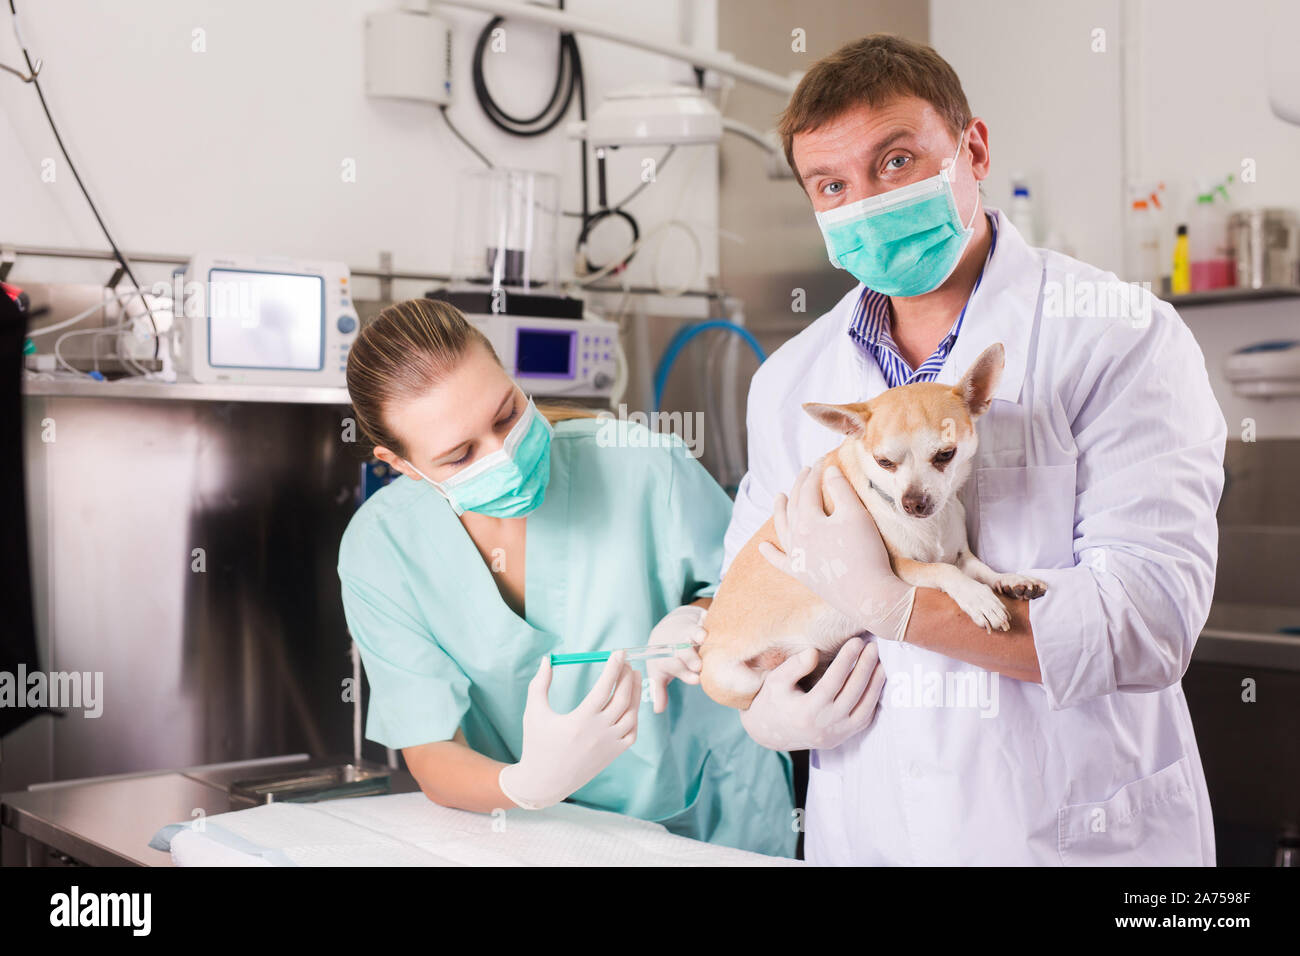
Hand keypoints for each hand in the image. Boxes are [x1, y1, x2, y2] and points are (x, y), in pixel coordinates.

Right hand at [498, 652, 639, 809]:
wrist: (543, 782)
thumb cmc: (536, 744)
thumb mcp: (534, 712)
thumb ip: (540, 683)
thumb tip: (547, 659)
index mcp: (580, 720)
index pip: (604, 687)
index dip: (614, 667)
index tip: (619, 652)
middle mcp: (599, 733)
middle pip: (622, 698)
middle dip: (627, 676)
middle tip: (626, 661)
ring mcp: (609, 745)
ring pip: (632, 715)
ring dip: (635, 693)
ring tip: (633, 676)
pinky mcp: (613, 755)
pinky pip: (632, 733)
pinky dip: (635, 716)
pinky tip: (631, 703)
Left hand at [644, 604, 706, 713]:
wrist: (667, 629)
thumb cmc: (664, 657)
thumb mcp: (659, 673)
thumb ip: (659, 691)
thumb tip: (657, 711)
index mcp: (665, 659)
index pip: (674, 667)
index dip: (685, 674)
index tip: (695, 679)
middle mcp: (674, 646)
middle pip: (681, 652)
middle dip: (690, 659)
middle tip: (699, 666)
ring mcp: (683, 634)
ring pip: (689, 635)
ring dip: (696, 639)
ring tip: (703, 644)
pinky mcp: (693, 624)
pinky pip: (698, 625)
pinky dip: (703, 628)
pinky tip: (708, 633)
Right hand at [740, 637, 885, 750]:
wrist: (770, 732)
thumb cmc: (772, 701)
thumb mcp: (776, 681)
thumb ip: (794, 666)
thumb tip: (814, 652)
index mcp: (806, 712)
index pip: (833, 682)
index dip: (847, 660)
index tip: (856, 641)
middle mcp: (824, 726)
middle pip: (853, 693)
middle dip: (865, 667)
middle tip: (872, 647)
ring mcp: (835, 735)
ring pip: (864, 709)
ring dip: (875, 685)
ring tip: (880, 662)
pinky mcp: (841, 738)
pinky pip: (864, 720)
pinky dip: (872, 700)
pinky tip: (876, 682)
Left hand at [759, 460, 916, 641]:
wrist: (869, 595)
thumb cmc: (865, 552)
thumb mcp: (856, 515)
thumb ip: (840, 489)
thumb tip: (827, 471)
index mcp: (808, 520)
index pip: (809, 489)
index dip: (816, 472)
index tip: (823, 460)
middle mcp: (796, 538)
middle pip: (794, 505)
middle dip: (799, 485)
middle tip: (805, 471)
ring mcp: (797, 557)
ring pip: (783, 529)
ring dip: (779, 511)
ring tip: (779, 496)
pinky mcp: (802, 575)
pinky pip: (781, 562)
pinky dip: (770, 554)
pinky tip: (762, 548)